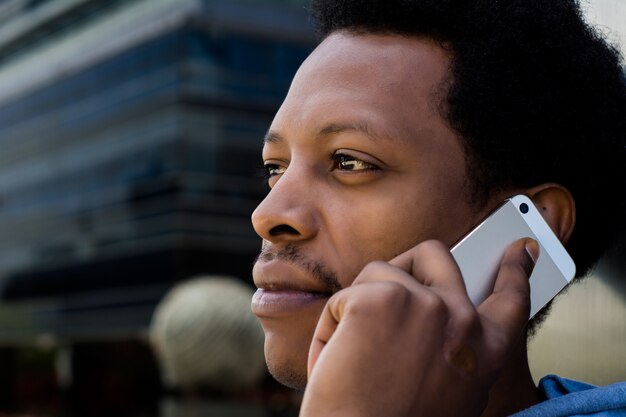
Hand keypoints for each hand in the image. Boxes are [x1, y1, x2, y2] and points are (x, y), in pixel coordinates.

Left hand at [300, 238, 537, 416]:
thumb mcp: (448, 390)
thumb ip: (451, 346)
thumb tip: (434, 304)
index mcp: (485, 350)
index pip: (511, 295)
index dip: (515, 269)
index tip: (522, 249)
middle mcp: (462, 321)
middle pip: (433, 256)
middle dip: (404, 265)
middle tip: (384, 294)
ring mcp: (423, 304)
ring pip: (378, 273)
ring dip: (358, 308)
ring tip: (355, 358)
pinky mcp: (379, 299)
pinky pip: (344, 296)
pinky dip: (330, 326)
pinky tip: (338, 360)